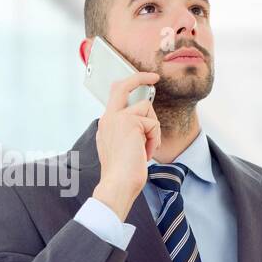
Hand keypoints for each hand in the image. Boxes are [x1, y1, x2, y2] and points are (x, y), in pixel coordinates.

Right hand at [93, 71, 160, 220]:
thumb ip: (128, 133)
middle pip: (123, 86)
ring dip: (153, 131)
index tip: (145, 80)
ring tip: (146, 149)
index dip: (130, 85)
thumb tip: (144, 125)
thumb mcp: (122, 148)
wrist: (118, 184)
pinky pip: (153, 124)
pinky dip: (154, 140)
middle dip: (140, 77)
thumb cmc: (122, 173)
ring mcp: (118, 118)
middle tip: (154, 77)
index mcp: (106, 124)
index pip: (115, 96)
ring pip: (147, 110)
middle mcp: (109, 118)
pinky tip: (145, 154)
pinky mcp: (130, 122)